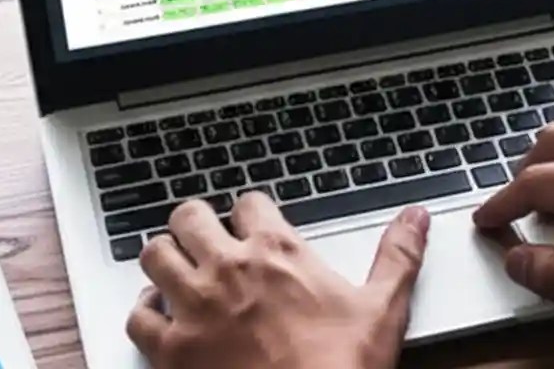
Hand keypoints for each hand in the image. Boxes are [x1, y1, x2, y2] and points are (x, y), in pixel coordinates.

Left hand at [127, 194, 429, 368]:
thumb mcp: (382, 309)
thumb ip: (398, 255)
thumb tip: (415, 218)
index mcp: (278, 253)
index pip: (248, 203)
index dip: (251, 213)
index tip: (256, 227)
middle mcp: (228, 270)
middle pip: (189, 217)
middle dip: (197, 223)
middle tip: (208, 239)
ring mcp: (194, 308)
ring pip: (154, 255)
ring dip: (165, 258)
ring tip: (179, 267)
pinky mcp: (171, 350)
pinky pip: (137, 316)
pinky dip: (144, 311)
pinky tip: (158, 314)